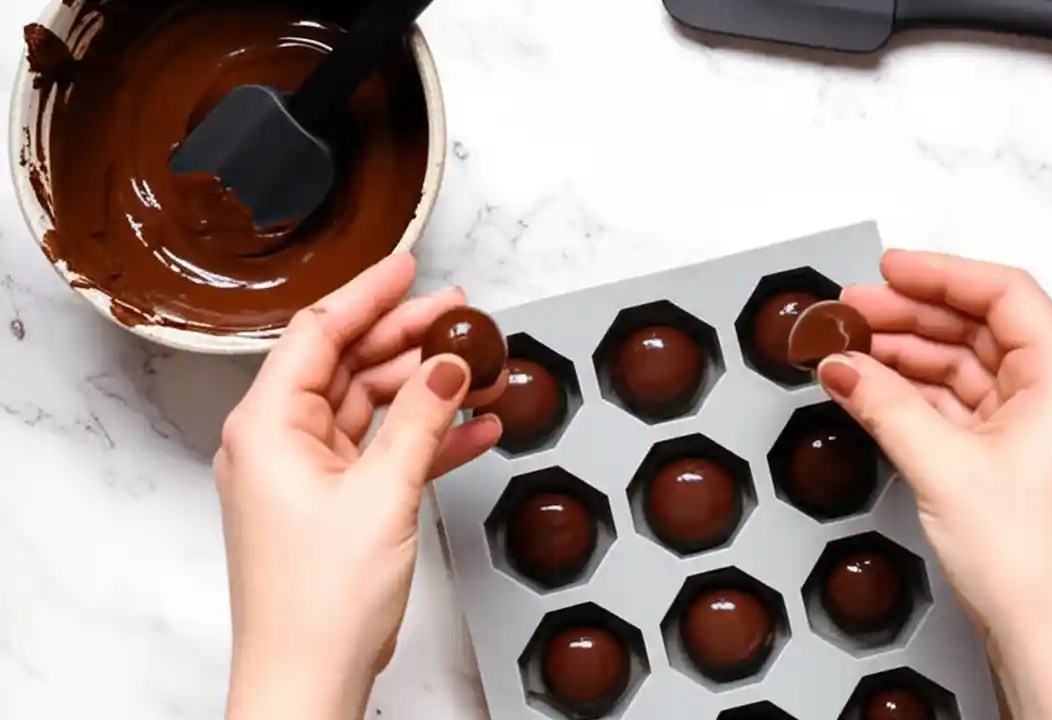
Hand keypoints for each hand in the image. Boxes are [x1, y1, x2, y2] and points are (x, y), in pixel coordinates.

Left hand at [214, 254, 505, 719]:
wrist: (309, 679)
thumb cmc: (318, 603)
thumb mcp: (382, 496)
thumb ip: (421, 422)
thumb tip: (450, 367)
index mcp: (268, 426)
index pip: (319, 333)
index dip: (368, 294)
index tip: (408, 266)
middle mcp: (280, 442)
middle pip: (349, 364)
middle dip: (408, 337)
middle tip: (461, 314)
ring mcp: (306, 473)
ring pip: (372, 406)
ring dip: (427, 390)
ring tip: (482, 369)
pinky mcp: (333, 502)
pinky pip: (383, 451)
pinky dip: (426, 438)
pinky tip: (474, 428)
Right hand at [818, 250, 1051, 719]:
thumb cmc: (1032, 561)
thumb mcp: (942, 465)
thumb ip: (883, 403)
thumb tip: (841, 364)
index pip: (1003, 293)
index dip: (940, 273)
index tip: (885, 268)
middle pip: (980, 328)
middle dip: (910, 317)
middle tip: (848, 311)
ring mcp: (1038, 428)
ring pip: (966, 368)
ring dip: (907, 357)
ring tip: (847, 350)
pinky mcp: (1015, 460)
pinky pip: (961, 407)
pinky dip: (915, 397)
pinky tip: (872, 391)